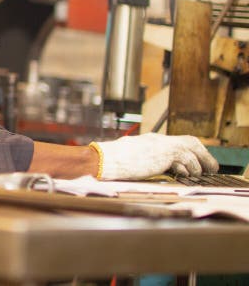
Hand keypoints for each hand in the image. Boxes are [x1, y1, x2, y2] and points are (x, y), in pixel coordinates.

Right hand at [91, 133, 218, 180]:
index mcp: (151, 141)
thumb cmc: (113, 163)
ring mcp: (161, 144)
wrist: (105, 160)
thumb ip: (148, 161)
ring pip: (191, 148)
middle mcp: (158, 139)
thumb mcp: (133, 160)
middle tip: (210, 167)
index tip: (198, 162)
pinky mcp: (163, 153)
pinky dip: (191, 167)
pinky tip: (188, 174)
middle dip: (203, 154)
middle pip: (189, 140)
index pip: (178, 142)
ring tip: (202, 173)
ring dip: (200, 162)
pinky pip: (186, 158)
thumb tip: (161, 170)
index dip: (191, 151)